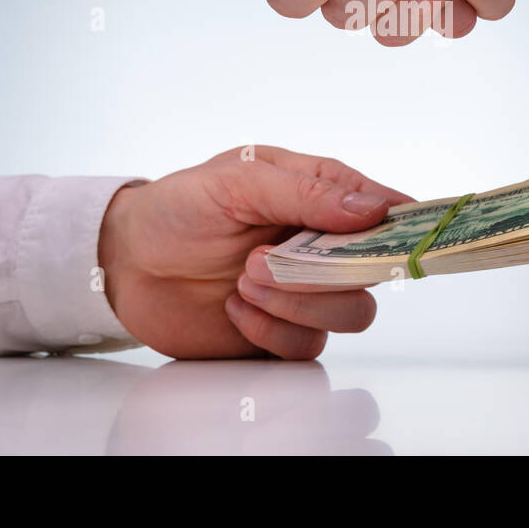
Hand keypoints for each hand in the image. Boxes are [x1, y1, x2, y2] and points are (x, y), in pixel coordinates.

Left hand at [97, 145, 410, 359]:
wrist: (127, 264)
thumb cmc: (178, 208)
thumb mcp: (235, 180)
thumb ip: (305, 192)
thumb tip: (372, 209)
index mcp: (318, 193)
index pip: (385, 209)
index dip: (401, 226)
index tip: (400, 238)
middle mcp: (321, 244)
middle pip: (374, 272)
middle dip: (323, 274)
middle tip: (259, 261)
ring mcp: (305, 290)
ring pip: (350, 315)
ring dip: (295, 303)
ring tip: (241, 283)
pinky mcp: (282, 332)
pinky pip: (307, 347)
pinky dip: (270, 331)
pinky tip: (234, 309)